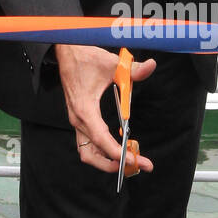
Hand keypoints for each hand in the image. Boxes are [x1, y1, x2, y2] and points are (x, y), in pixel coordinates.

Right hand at [55, 44, 155, 175]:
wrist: (67, 53)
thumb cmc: (86, 58)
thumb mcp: (111, 63)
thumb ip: (133, 69)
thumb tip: (150, 67)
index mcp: (85, 109)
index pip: (100, 138)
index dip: (117, 152)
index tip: (133, 159)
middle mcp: (79, 119)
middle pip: (91, 154)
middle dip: (112, 164)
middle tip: (136, 165)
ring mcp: (77, 122)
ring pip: (87, 153)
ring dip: (105, 162)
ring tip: (129, 162)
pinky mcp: (79, 120)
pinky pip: (88, 144)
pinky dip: (101, 152)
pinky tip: (118, 150)